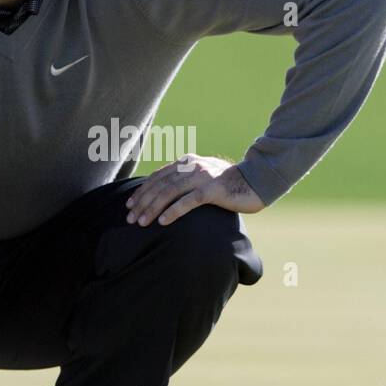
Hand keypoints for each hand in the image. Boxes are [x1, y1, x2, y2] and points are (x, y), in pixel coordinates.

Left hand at [125, 156, 264, 226]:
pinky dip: (173, 211)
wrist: (256, 182)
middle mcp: (192, 166)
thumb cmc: (228, 185)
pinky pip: (188, 201)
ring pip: (170, 192)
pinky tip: (163, 221)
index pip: (158, 177)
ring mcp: (202, 177)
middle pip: (160, 185)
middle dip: (142, 202)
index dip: (142, 191)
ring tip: (142, 223)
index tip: (130, 205)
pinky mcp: (213, 189)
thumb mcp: (203, 178)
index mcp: (187, 162)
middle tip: (131, 218)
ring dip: (153, 208)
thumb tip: (165, 194)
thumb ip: (186, 181)